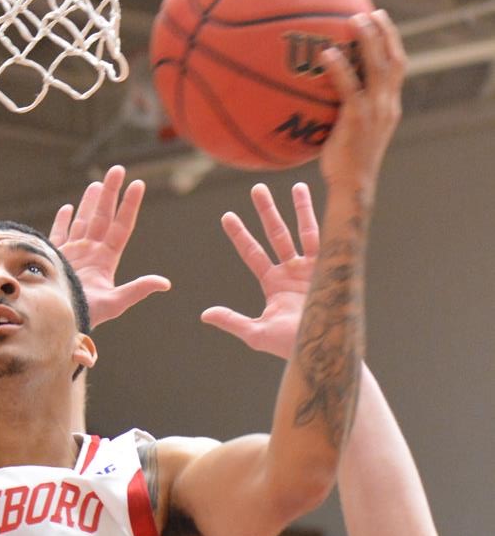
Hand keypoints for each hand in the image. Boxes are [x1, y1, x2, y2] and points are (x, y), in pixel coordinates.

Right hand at [49, 165, 169, 328]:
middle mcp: (90, 253)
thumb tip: (165, 283)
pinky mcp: (53, 257)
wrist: (56, 321)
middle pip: (102, 216)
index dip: (129, 205)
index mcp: (106, 260)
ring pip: (83, 221)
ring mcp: (72, 254)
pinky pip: (59, 235)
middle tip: (117, 170)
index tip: (138, 184)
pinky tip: (68, 208)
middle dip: (109, 193)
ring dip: (90, 202)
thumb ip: (137, 290)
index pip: (121, 226)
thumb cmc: (86, 315)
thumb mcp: (115, 303)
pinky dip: (63, 221)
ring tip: (97, 183)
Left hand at [200, 182, 319, 359]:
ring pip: (301, 231)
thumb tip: (205, 314)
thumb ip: (232, 321)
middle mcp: (291, 272)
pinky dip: (322, 220)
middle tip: (256, 189)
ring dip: (296, 208)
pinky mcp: (329, 269)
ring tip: (292, 185)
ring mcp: (311, 268)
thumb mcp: (256, 333)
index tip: (227, 216)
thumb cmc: (290, 346)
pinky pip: (325, 239)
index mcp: (273, 284)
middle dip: (266, 212)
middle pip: (275, 234)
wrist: (322, 350)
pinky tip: (322, 201)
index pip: (252, 252)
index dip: (239, 234)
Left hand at [318, 9, 404, 199]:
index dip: (391, 42)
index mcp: (389, 107)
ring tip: (354, 19)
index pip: (397, 68)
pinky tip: (326, 53)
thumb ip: (344, 112)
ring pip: (379, 65)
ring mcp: (376, 111)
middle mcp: (388, 105)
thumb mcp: (349, 134)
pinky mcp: (358, 118)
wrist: (352, 187)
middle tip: (370, 11)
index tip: (380, 22)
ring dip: (369, 39)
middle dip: (385, 32)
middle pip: (394, 59)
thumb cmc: (343, 165)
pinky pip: (350, 85)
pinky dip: (340, 67)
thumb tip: (318, 96)